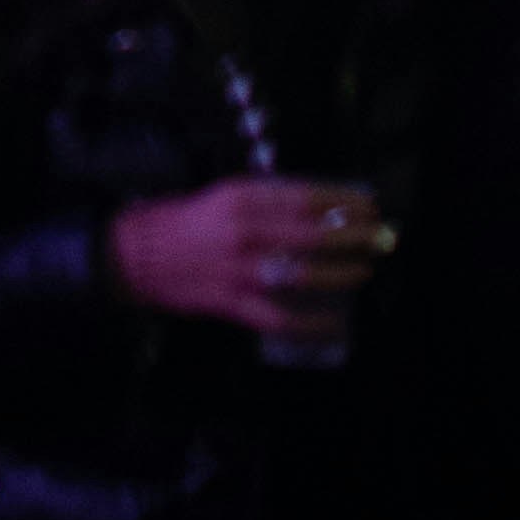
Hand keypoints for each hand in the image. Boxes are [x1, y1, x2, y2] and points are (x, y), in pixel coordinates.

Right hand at [110, 173, 391, 339]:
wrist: (138, 254)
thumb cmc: (186, 220)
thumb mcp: (226, 194)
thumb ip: (267, 200)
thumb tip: (320, 209)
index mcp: (243, 196)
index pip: (307, 197)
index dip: (344, 203)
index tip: (370, 205)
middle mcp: (244, 231)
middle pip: (314, 235)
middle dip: (355, 237)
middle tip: (381, 238)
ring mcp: (239, 270)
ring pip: (304, 275)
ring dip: (342, 274)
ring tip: (365, 271)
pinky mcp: (232, 303)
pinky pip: (281, 319)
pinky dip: (312, 324)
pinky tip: (335, 325)